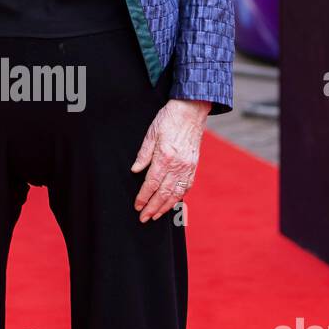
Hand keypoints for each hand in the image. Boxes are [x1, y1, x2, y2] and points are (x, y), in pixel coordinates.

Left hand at [131, 98, 210, 221]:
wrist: (191, 111)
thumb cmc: (169, 119)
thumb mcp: (151, 133)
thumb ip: (143, 154)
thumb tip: (135, 171)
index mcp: (165, 157)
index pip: (152, 184)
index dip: (144, 197)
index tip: (137, 207)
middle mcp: (178, 165)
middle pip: (164, 193)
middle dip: (153, 208)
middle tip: (144, 218)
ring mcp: (188, 167)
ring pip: (177, 193)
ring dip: (165, 207)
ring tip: (156, 216)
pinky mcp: (194, 166)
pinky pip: (186, 186)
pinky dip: (179, 197)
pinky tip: (172, 202)